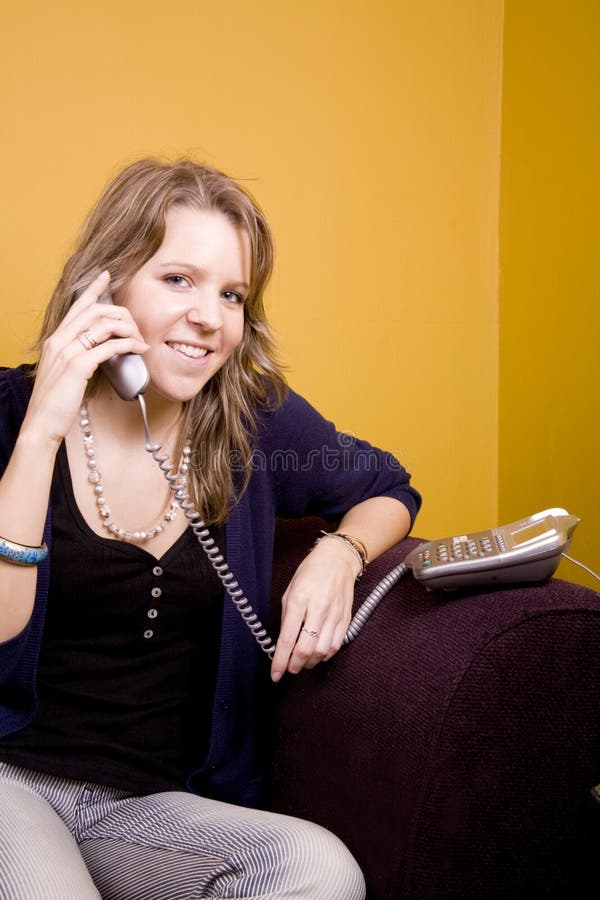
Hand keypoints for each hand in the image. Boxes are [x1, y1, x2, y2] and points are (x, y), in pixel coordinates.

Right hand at [22, 271, 148, 447]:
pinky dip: (129, 344)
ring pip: (104, 324)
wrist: (41, 424)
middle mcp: (60, 341)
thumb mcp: (64, 374)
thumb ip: (77, 358)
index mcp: (55, 340)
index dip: (92, 290)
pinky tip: (139, 349)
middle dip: (120, 313)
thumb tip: (100, 353)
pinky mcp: (78, 366)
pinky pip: (109, 346)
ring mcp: (68, 352)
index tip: (106, 276)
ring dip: (128, 329)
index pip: (76, 307)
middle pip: (94, 311)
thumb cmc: (55, 404)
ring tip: (140, 340)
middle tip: (136, 326)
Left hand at [270, 536, 359, 681]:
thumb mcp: (290, 590)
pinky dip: (325, 655)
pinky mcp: (346, 618)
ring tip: (302, 662)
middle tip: (289, 669)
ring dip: (310, 663)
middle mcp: (319, 609)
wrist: (338, 559)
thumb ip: (287, 617)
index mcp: (299, 600)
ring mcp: (335, 615)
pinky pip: (335, 645)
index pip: (287, 639)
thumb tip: (284, 643)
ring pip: (322, 651)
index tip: (275, 674)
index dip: (280, 661)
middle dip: (295, 665)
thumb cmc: (311, 572)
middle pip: (306, 650)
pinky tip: (317, 653)